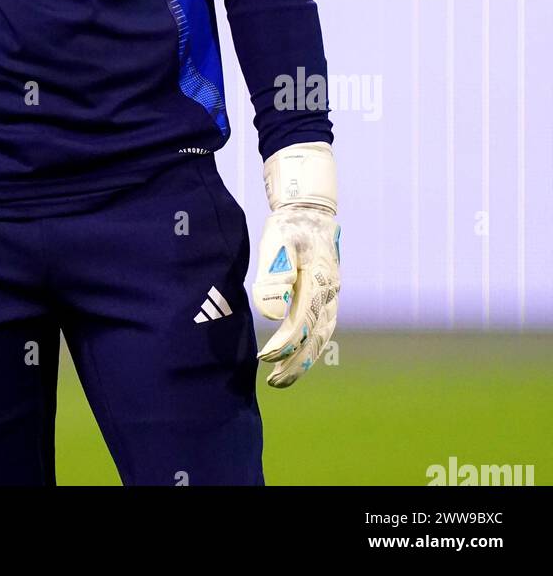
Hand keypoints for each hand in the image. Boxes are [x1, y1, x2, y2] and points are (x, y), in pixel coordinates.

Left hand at [253, 204, 339, 386]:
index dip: (284, 345)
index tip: (264, 358)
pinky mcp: (325, 296)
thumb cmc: (288, 227)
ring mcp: (331, 296)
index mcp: (318, 283)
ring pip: (321, 337)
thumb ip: (274, 277)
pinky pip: (320, 328)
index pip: (302, 324)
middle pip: (316, 338)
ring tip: (280, 378)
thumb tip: (273, 315)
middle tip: (273, 382)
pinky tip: (293, 356)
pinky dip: (309, 347)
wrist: (309, 212)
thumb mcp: (276, 243)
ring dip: (303, 360)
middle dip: (296, 364)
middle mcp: (329, 294)